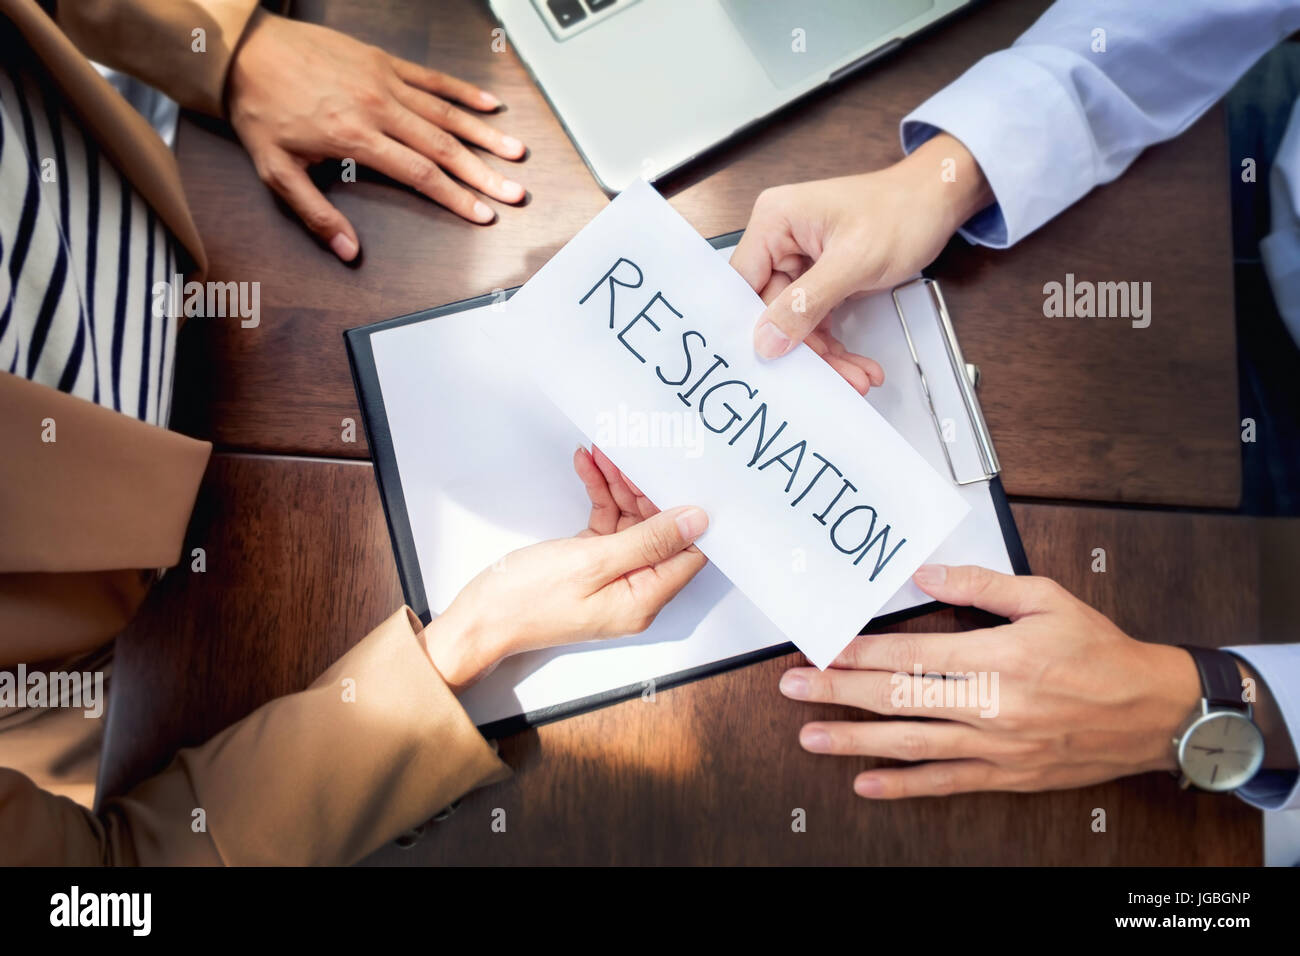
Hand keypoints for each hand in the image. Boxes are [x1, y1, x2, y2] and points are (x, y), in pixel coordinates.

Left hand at [225, 10, 527, 260]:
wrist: (245, 49)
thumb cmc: (260, 107)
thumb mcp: (276, 171)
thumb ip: (315, 213)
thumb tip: (346, 250)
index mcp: (355, 137)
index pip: (420, 174)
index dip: (455, 197)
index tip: (482, 213)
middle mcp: (378, 107)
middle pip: (444, 146)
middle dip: (483, 173)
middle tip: (513, 192)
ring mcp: (384, 81)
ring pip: (446, 112)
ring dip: (485, 134)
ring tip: (515, 152)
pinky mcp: (383, 61)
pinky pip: (432, 78)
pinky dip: (463, 91)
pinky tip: (490, 103)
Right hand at [422, 446, 707, 689]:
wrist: (480, 618)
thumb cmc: (527, 599)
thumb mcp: (592, 562)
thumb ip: (649, 541)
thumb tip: (697, 521)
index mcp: (644, 599)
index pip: (688, 552)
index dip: (686, 513)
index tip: (676, 476)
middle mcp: (634, 590)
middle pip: (658, 531)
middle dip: (644, 490)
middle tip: (627, 456)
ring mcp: (612, 576)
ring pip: (631, 522)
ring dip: (618, 486)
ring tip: (602, 453)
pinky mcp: (590, 563)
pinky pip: (606, 524)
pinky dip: (599, 496)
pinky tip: (587, 468)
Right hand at [729, 133, 992, 393]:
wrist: (938, 203)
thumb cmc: (903, 211)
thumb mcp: (854, 261)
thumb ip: (807, 302)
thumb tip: (767, 338)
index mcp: (774, 222)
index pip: (744, 285)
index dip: (752, 325)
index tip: (767, 361)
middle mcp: (780, 240)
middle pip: (772, 311)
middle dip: (805, 348)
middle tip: (834, 377)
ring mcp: (798, 262)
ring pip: (796, 323)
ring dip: (825, 354)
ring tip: (854, 375)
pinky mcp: (818, 280)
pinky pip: (815, 321)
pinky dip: (835, 345)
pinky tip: (855, 363)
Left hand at [779, 564, 1203, 797]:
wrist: (1155, 712)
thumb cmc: (1102, 653)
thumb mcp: (1046, 599)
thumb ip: (981, 584)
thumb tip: (927, 572)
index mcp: (999, 657)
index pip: (911, 655)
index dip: (861, 653)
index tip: (823, 648)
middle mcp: (992, 705)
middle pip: (899, 700)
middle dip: (839, 692)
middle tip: (793, 686)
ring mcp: (998, 745)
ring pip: (912, 744)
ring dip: (856, 741)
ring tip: (811, 736)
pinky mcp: (1008, 775)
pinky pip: (947, 782)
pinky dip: (903, 786)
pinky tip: (866, 783)